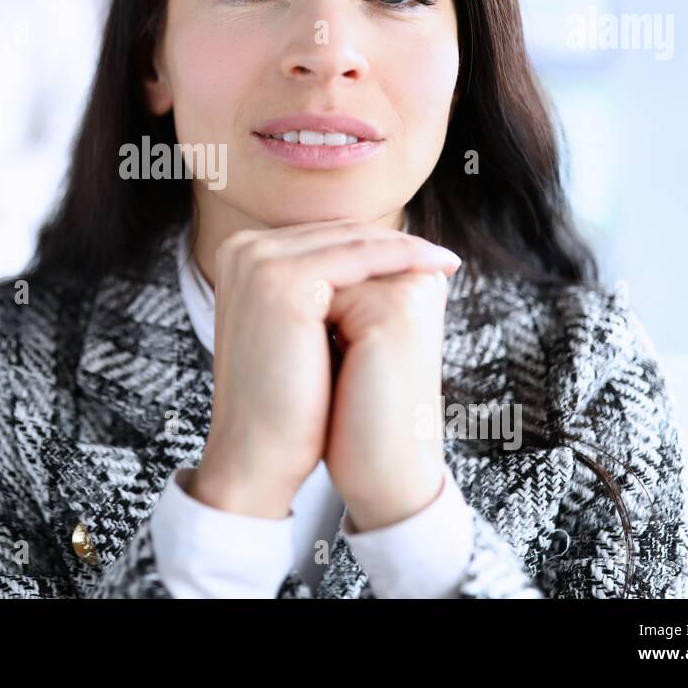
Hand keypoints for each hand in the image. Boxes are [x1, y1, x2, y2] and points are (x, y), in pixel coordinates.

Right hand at [185, 219, 461, 520]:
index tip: (423, 256)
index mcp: (243, 255)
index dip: (377, 245)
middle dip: (395, 242)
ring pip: (351, 242)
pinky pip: (358, 258)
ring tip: (444, 262)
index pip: (323, 237)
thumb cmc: (288, 400)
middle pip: (337, 234)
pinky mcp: (281, 282)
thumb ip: (324, 288)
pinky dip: (400, 259)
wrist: (258, 454)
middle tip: (442, 256)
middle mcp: (243, 249)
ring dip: (406, 248)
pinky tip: (431, 271)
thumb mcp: (302, 330)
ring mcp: (258, 262)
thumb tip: (378, 260)